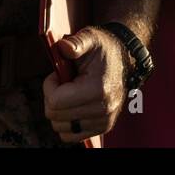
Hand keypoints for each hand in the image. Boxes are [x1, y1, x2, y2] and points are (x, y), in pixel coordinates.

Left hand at [42, 26, 129, 143]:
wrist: (125, 59)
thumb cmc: (103, 48)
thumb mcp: (90, 38)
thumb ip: (76, 43)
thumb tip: (63, 47)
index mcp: (98, 89)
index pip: (55, 101)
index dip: (49, 86)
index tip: (57, 74)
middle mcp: (103, 109)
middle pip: (55, 116)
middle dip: (52, 97)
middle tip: (62, 82)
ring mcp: (104, 121)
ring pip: (60, 128)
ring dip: (58, 111)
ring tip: (69, 93)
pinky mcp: (103, 127)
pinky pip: (70, 135)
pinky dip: (65, 122)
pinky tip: (72, 105)